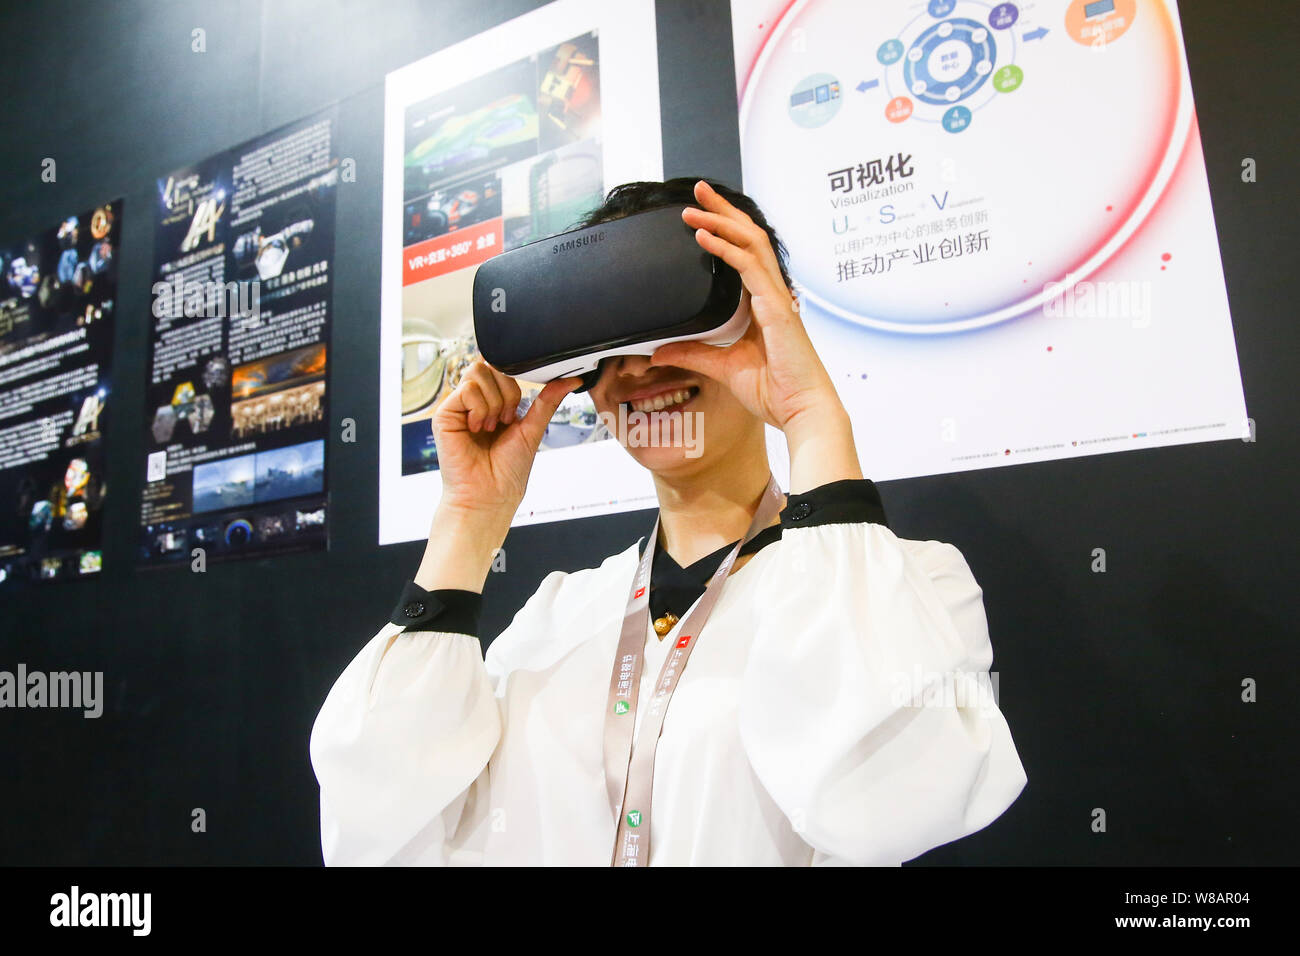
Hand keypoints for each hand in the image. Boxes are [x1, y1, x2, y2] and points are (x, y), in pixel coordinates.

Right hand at [431, 357, 581, 517]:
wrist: (490, 495)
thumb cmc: (507, 472)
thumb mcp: (532, 429)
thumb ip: (548, 400)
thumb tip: (570, 380)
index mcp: (493, 404)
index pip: (502, 370)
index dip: (514, 386)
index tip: (516, 415)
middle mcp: (474, 403)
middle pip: (490, 365)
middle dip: (506, 394)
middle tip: (505, 422)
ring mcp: (459, 407)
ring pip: (478, 372)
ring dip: (494, 402)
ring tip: (491, 428)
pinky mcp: (445, 414)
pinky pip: (467, 389)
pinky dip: (480, 409)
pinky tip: (478, 428)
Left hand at [648, 181, 860, 490]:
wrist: (801, 411)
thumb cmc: (776, 392)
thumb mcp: (722, 368)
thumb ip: (693, 355)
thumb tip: (659, 351)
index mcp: (762, 304)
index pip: (743, 253)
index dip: (724, 228)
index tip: (700, 213)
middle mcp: (771, 294)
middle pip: (749, 236)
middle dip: (724, 210)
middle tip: (698, 190)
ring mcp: (776, 298)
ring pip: (750, 243)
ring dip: (720, 221)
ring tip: (692, 209)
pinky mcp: (776, 308)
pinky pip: (749, 268)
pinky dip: (726, 249)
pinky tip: (704, 237)